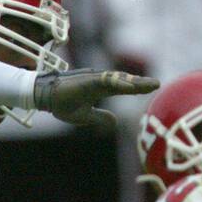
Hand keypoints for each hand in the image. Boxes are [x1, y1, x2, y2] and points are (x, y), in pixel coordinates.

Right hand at [32, 69, 159, 128]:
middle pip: (125, 82)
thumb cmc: (63, 103)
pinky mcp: (86, 81)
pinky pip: (103, 81)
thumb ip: (100, 117)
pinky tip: (128, 85)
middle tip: (157, 83)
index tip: (154, 87)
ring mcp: (94, 80)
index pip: (125, 88)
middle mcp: (100, 82)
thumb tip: (115, 122)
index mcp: (101, 89)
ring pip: (117, 79)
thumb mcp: (85, 116)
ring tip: (149, 84)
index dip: (139, 87)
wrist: (44, 97)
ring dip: (133, 82)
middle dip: (141, 83)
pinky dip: (116, 82)